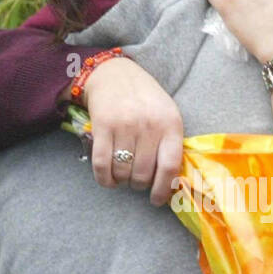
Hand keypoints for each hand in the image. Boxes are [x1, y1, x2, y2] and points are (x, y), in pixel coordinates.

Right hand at [80, 56, 183, 204]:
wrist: (114, 73)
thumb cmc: (145, 98)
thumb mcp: (167, 114)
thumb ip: (170, 143)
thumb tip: (170, 182)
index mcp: (170, 124)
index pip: (170, 166)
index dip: (163, 190)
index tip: (156, 200)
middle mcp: (149, 125)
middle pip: (143, 174)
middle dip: (139, 184)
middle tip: (136, 180)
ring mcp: (124, 125)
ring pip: (123, 172)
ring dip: (122, 181)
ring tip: (123, 174)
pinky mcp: (102, 126)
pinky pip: (101, 164)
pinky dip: (104, 178)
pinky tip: (108, 179)